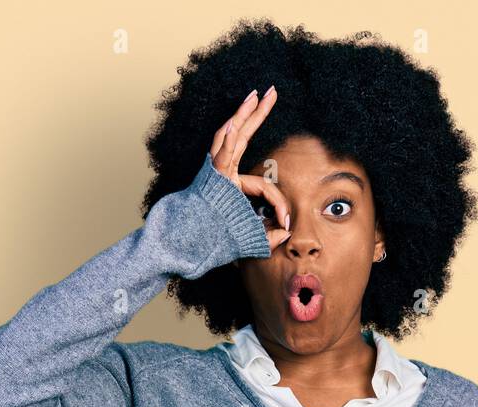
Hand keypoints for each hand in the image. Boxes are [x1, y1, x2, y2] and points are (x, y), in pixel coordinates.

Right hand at [208, 87, 291, 248]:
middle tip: (270, 91)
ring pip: (230, 137)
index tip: (287, 223)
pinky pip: (219, 158)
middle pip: (243, 136)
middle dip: (257, 114)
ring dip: (242, 116)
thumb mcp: (249, 237)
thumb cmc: (215, 240)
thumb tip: (287, 232)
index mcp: (232, 184)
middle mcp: (224, 172)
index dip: (279, 204)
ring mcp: (216, 172)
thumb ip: (268, 235)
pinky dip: (226, 143)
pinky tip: (232, 126)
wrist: (189, 244)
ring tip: (255, 95)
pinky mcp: (210, 179)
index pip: (264, 185)